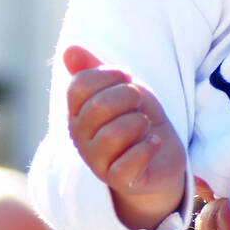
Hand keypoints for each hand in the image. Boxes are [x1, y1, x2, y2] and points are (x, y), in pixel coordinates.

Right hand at [63, 45, 187, 229]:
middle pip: (99, 107)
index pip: (79, 86)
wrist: (160, 156)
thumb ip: (95, 70)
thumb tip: (69, 48)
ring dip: (140, 123)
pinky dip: (148, 147)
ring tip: (144, 126)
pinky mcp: (119, 180)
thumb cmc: (136, 117)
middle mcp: (81, 138)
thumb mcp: (120, 87)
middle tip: (139, 103)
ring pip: (114, 134)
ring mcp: (97, 162)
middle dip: (129, 97)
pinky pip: (130, 162)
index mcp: (77, 112)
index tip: (127, 78)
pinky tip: (153, 143)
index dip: (109, 75)